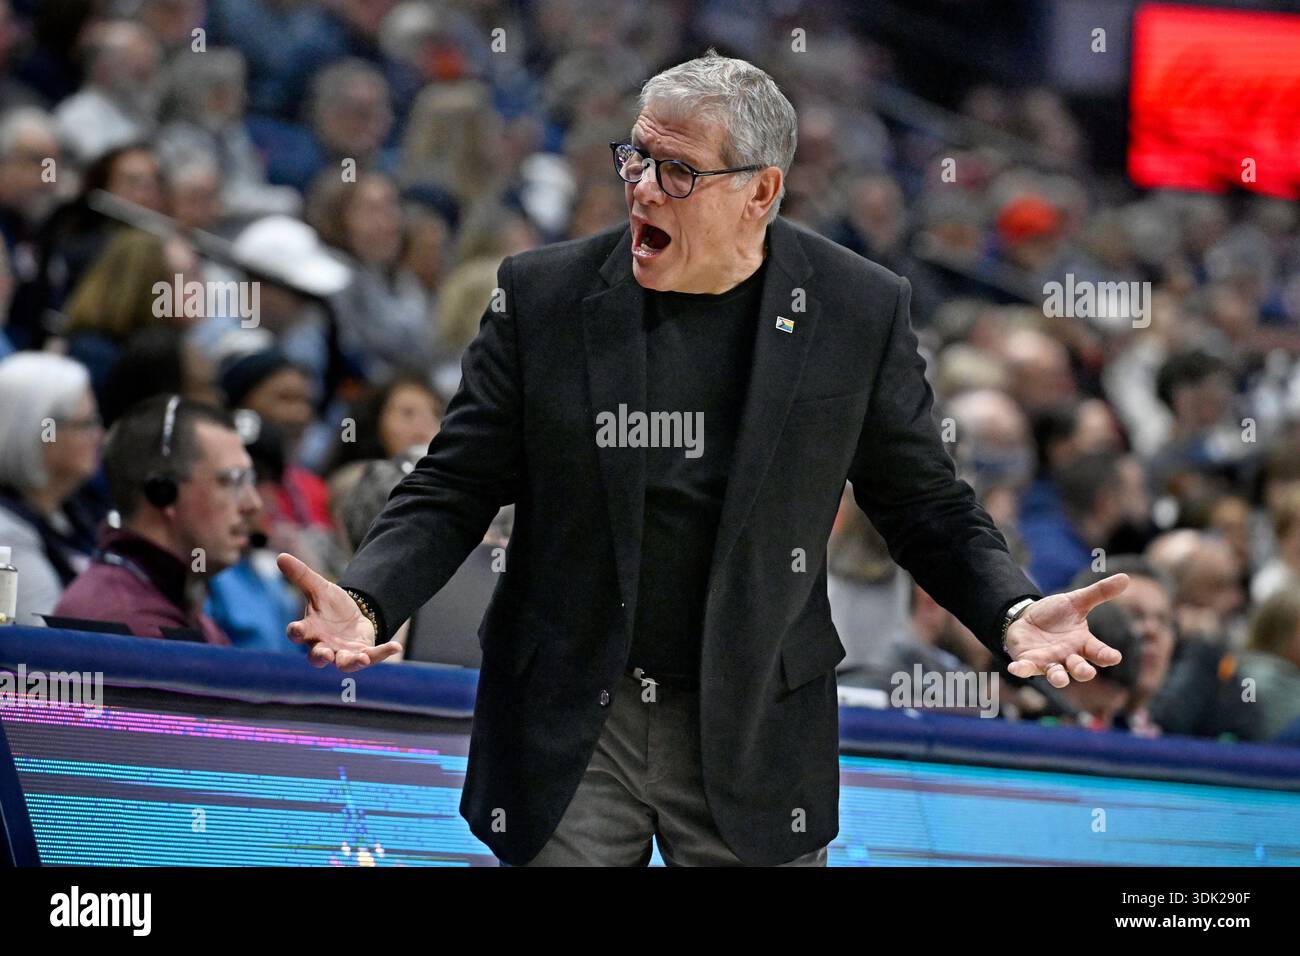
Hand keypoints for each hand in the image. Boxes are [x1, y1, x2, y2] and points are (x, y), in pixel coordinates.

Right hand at [277, 552, 402, 671]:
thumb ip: (301, 576)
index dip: (296, 633)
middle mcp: (323, 646)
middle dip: (320, 657)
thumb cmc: (329, 606)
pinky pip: (373, 657)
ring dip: (351, 662)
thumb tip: (280, 556)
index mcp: (310, 630)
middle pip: (317, 656)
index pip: (298, 634)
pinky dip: (384, 652)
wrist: (351, 617)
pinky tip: (396, 646)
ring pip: (344, 664)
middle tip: (325, 655)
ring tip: (362, 660)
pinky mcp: (362, 654)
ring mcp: (343, 653)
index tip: (296, 630)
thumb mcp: (319, 588)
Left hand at [1003, 573, 1128, 687]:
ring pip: (1057, 675)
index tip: (1115, 657)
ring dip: (1059, 678)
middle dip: (1083, 671)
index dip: (1107, 656)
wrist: (1027, 618)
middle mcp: (1068, 656)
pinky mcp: (1029, 662)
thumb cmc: (1055, 615)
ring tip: (1060, 679)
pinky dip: (1021, 670)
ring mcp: (1049, 661)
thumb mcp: (1076, 601)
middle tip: (1088, 672)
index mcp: (1083, 643)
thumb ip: (1099, 593)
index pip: (1099, 652)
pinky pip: (1026, 668)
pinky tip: (1015, 668)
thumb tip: (1126, 577)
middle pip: (1079, 669)